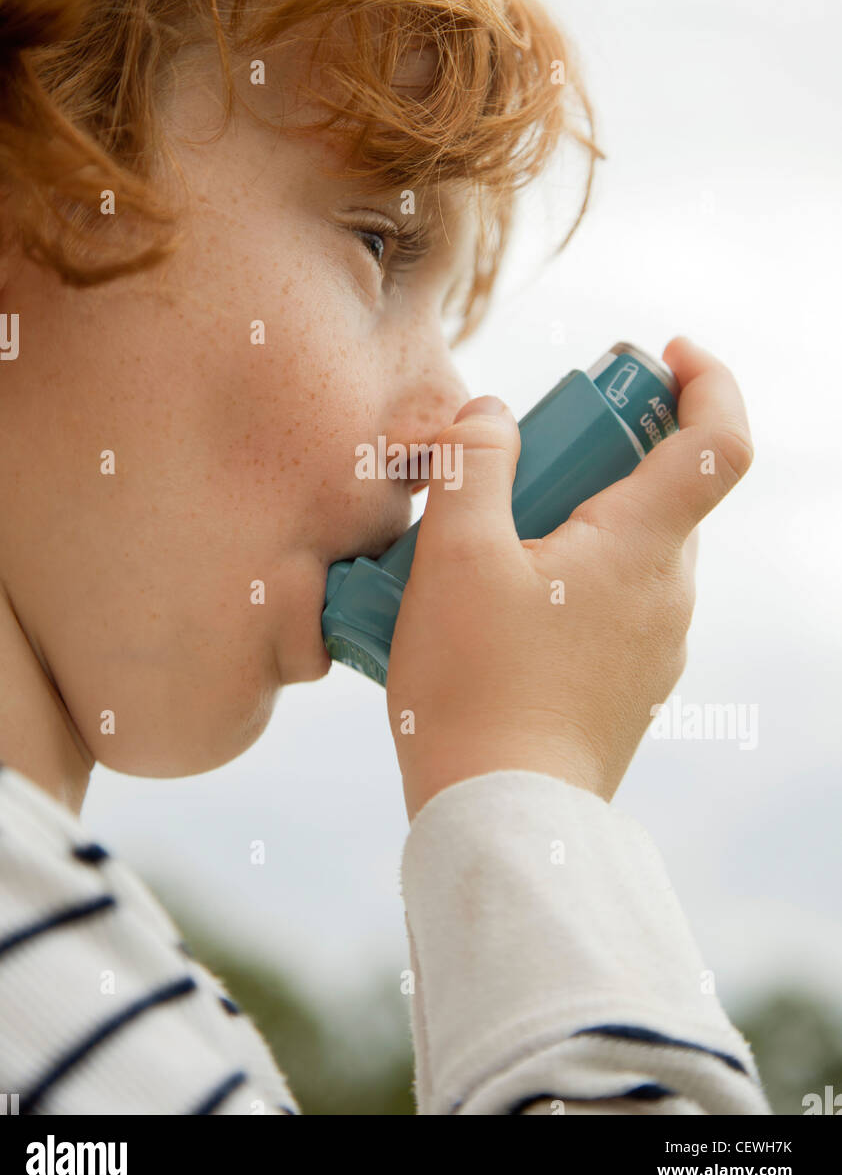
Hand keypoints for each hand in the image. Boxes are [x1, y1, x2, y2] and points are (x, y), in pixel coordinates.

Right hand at [386, 336, 752, 821]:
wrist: (502, 820)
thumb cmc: (477, 685)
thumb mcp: (455, 556)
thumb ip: (473, 463)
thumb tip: (494, 416)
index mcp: (645, 548)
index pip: (720, 441)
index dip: (707, 380)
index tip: (664, 353)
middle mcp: (669, 595)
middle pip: (662, 490)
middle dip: (604, 450)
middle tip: (520, 456)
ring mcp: (655, 647)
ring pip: (631, 549)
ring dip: (575, 519)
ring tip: (485, 543)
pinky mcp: (628, 687)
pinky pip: (612, 603)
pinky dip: (569, 576)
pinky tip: (494, 608)